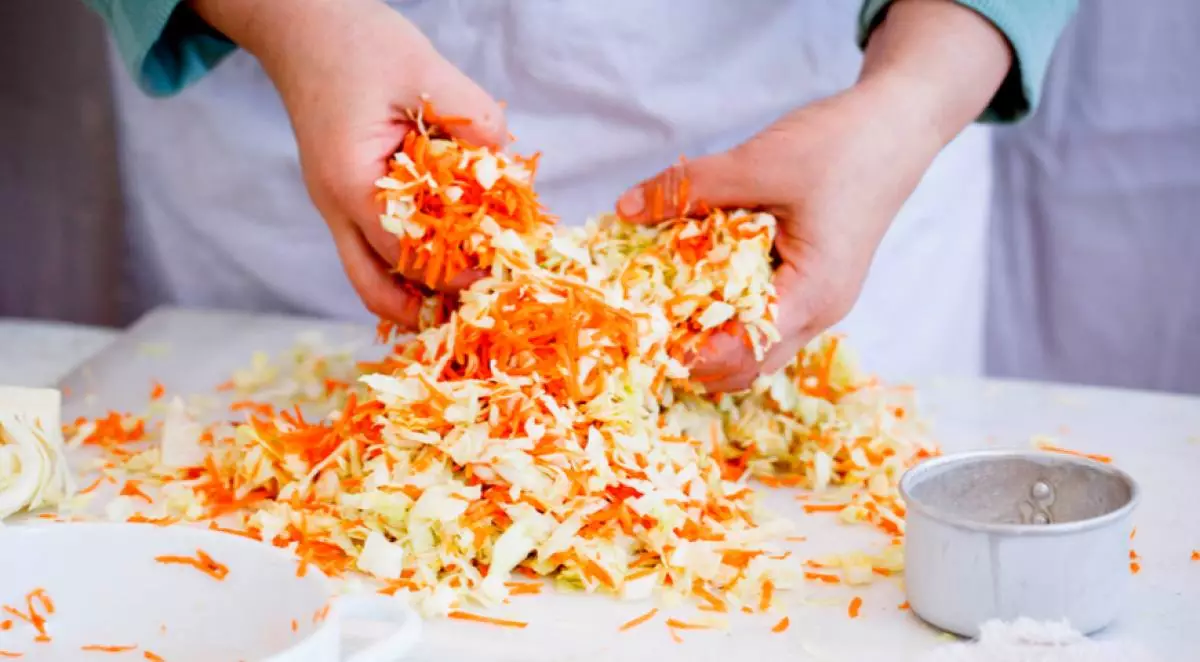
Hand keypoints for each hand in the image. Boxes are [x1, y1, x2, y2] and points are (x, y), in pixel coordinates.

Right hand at [191, 0, 506, 326]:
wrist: (303, 26)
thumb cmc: (357, 44)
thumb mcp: (423, 70)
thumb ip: (471, 116)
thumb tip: (507, 163)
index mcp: (351, 182)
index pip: (405, 252)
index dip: (453, 272)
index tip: (498, 275)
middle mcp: (335, 206)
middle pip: (375, 285)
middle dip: (425, 307)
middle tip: (476, 313)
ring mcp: (334, 205)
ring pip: (369, 275)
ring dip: (413, 293)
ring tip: (463, 304)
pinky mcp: (345, 195)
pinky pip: (373, 247)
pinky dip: (407, 263)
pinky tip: (447, 262)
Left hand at [617, 86, 937, 389]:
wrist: (899, 124)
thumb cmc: (841, 145)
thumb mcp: (758, 162)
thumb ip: (691, 189)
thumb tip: (627, 208)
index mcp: (813, 292)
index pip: (743, 354)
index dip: (691, 352)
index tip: (643, 333)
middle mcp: (820, 311)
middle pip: (749, 365)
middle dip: (694, 354)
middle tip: (643, 326)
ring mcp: (821, 301)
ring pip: (757, 346)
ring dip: (712, 334)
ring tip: (664, 307)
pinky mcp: (815, 284)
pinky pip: (767, 316)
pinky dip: (730, 310)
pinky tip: (696, 281)